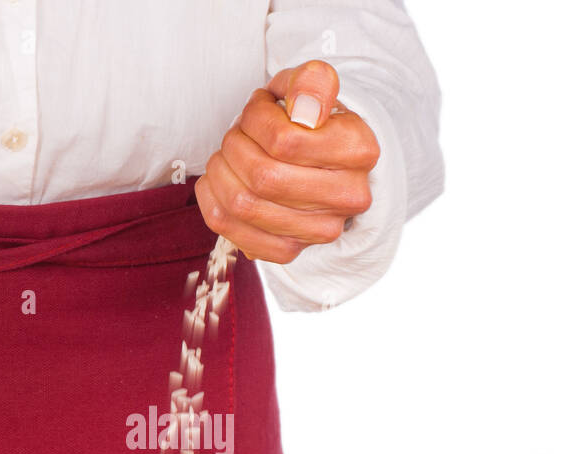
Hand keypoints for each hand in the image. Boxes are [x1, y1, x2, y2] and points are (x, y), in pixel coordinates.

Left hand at [195, 60, 379, 263]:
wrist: (318, 162)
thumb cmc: (308, 120)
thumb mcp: (311, 85)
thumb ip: (312, 82)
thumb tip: (304, 110)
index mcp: (359, 150)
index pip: (285, 139)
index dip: (255, 118)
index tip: (256, 108)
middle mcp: (348, 198)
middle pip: (262, 176)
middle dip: (234, 146)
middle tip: (236, 133)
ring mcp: (319, 231)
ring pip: (243, 205)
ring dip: (220, 171)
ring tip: (227, 154)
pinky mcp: (288, 251)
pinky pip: (231, 229)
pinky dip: (212, 199)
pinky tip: (220, 180)